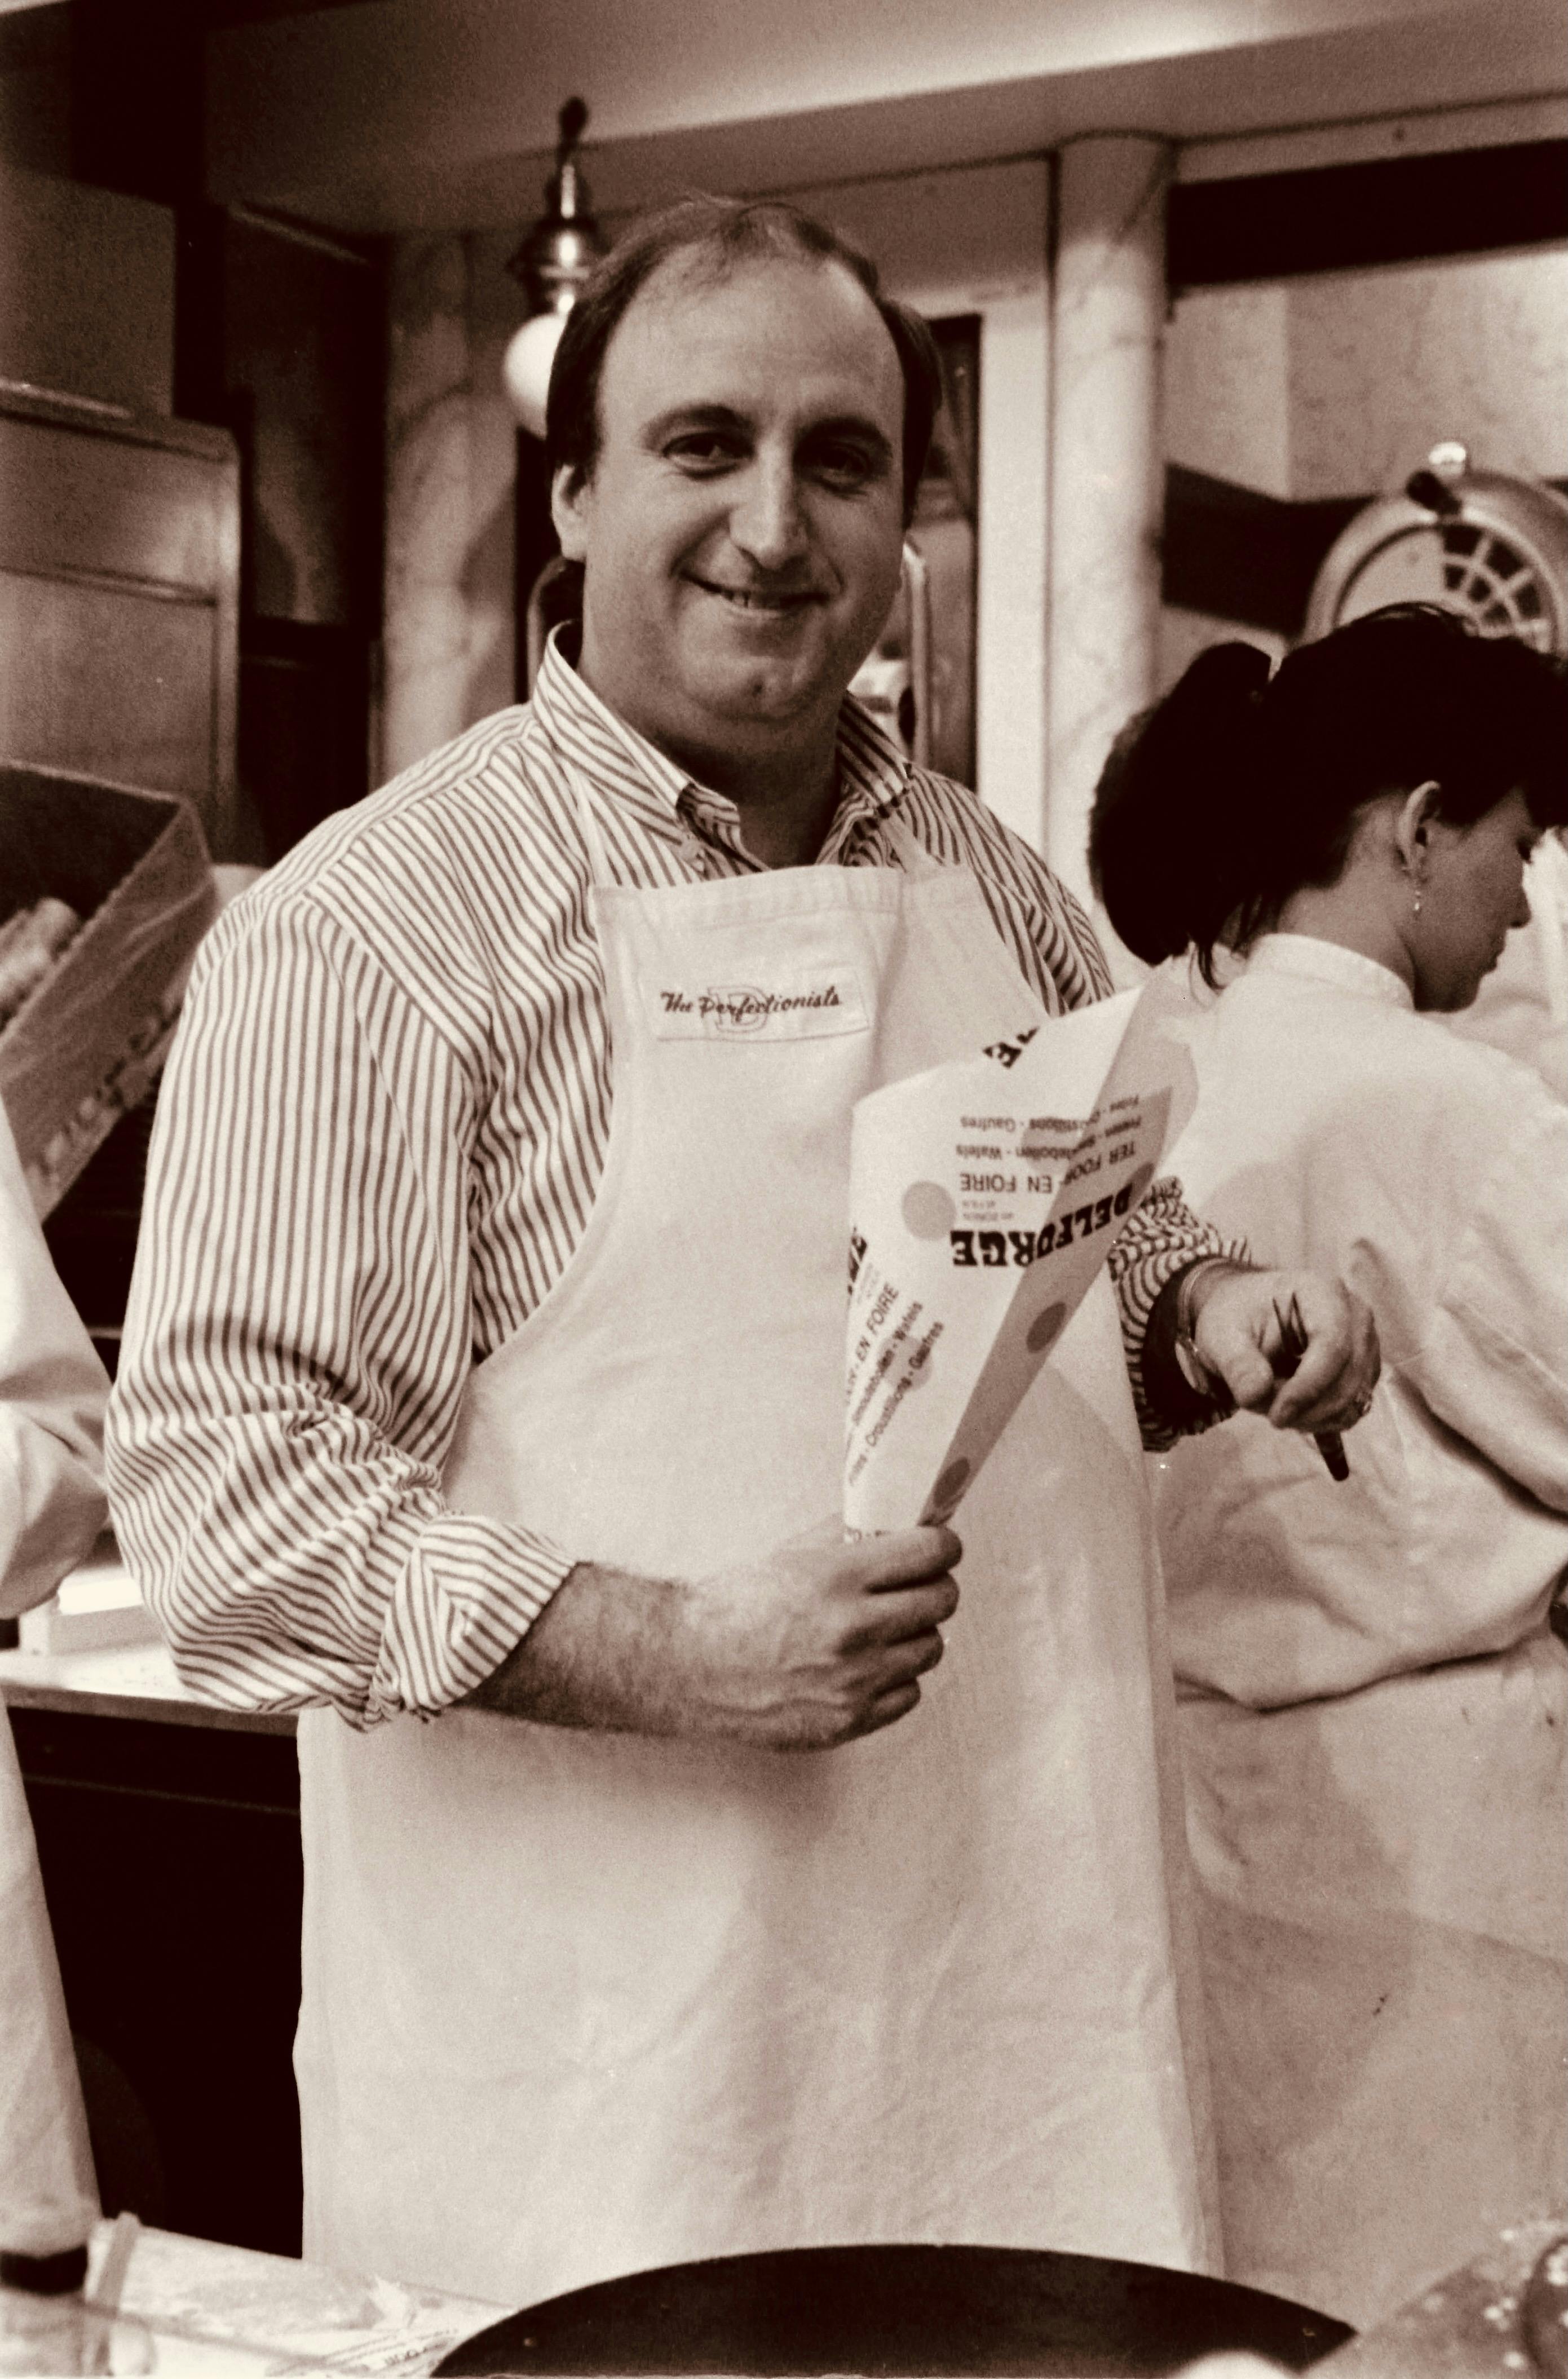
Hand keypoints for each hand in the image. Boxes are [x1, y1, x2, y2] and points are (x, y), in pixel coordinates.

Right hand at [469, 1515, 960, 1750]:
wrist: (690, 1665)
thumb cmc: (736, 1605)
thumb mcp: (793, 1553)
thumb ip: (850, 1538)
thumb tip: (902, 1524)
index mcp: (840, 1577)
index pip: (933, 1553)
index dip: (942, 1546)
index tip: (937, 1548)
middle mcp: (854, 1629)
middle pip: (942, 1600)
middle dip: (932, 1587)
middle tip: (914, 1586)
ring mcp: (856, 1680)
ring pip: (931, 1648)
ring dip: (914, 1635)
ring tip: (883, 1629)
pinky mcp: (851, 1719)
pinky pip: (909, 1693)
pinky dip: (896, 1678)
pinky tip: (867, 1666)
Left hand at [1191, 1264, 1380, 1435]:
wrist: (1248, 1320)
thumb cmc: (1237, 1318)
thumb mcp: (1222, 1334)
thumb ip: (1236, 1363)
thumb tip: (1257, 1395)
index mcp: (1322, 1292)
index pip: (1332, 1344)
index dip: (1308, 1387)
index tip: (1276, 1416)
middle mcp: (1355, 1315)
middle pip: (1348, 1376)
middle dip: (1308, 1408)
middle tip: (1269, 1415)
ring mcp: (1365, 1344)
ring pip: (1354, 1398)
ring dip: (1313, 1417)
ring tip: (1275, 1407)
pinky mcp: (1364, 1371)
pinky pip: (1354, 1409)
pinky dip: (1323, 1420)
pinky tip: (1295, 1414)